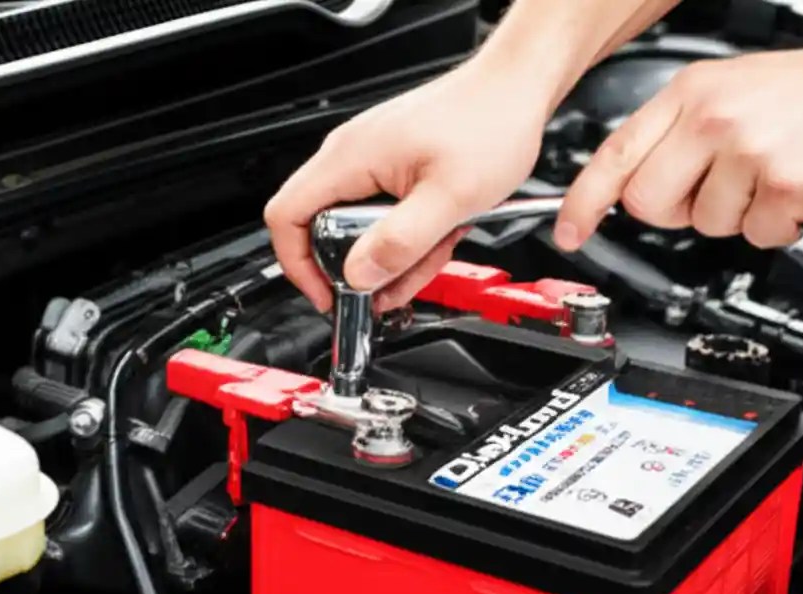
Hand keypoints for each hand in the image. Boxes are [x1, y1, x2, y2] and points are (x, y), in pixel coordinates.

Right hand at [264, 62, 548, 312]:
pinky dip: (410, 235)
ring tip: (434, 249)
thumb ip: (401, 242)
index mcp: (349, 158)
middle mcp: (350, 155)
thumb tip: (359, 275)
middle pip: (324, 231)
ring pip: (361, 228)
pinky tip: (439, 232)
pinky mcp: (393, 166)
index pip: (286, 217)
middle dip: (364, 265)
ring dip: (396, 252)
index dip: (297, 266)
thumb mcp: (450, 197)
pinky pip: (385, 214)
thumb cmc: (489, 123)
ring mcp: (371, 160)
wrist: (516, 89)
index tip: (327, 295)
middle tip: (397, 281)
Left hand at [555, 27, 802, 250]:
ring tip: (772, 176)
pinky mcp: (784, 184)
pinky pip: (755, 236)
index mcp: (690, 94)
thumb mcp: (731, 92)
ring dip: (738, 216)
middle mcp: (711, 119)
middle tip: (720, 189)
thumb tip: (634, 185)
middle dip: (679, 212)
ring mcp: (746, 150)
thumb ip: (679, 133)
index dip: (582, 202)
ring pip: (704, 226)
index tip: (568, 232)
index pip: (613, 155)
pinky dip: (778, 226)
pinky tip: (797, 189)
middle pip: (649, 205)